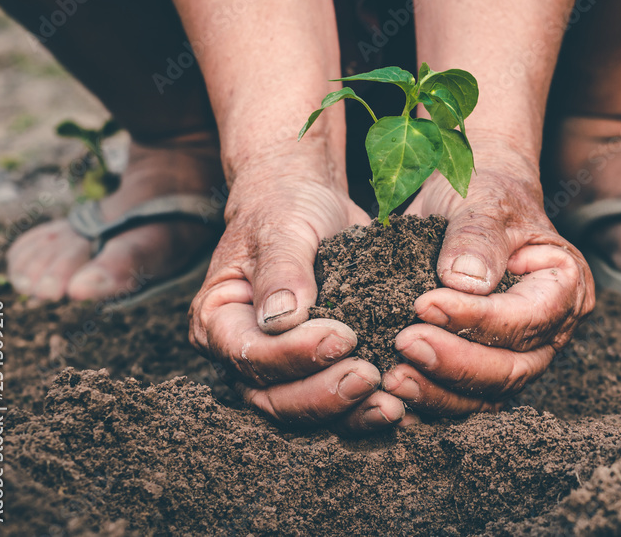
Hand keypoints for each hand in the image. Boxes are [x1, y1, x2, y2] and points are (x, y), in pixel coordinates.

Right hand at [189, 171, 407, 433]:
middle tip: (369, 375)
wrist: (311, 207)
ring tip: (391, 402)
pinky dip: (365, 409)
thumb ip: (281, 270)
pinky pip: (336, 404)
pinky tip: (400, 403)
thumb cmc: (288, 210)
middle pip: (274, 398)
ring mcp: (281, 369)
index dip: (295, 355)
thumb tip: (281, 320)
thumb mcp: (283, 228)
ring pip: (306, 411)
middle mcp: (244, 354)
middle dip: (324, 393)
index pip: (250, 355)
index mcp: (220, 320)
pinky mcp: (318, 371)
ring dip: (348, 412)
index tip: (343, 336)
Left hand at [384, 150, 594, 414]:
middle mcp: (550, 329)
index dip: (477, 320)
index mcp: (564, 286)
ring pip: (488, 394)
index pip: (525, 319)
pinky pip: (463, 398)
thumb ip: (477, 235)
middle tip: (404, 343)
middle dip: (456, 363)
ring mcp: (520, 353)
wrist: (467, 197)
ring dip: (439, 392)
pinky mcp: (485, 366)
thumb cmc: (483, 190)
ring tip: (394, 376)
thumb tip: (464, 282)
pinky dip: (429, 400)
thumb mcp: (482, 198)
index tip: (423, 304)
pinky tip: (393, 393)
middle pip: (512, 368)